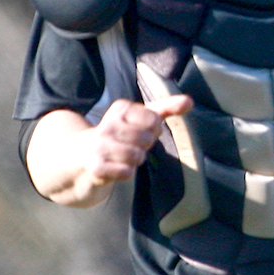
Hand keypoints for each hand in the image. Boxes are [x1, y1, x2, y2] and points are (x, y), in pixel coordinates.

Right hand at [69, 96, 193, 199]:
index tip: (140, 130)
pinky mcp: (97, 166)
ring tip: (123, 155)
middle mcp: (108, 124)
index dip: (153, 130)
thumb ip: (166, 108)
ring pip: (138, 157)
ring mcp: (100, 145)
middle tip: (131, 145)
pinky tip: (116, 166)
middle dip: (144, 146)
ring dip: (135, 160)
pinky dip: (126, 173)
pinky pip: (127, 172)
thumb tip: (190, 101)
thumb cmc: (120, 134)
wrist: (84, 155)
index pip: (154, 120)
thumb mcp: (141, 117)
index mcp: (121, 108)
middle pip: (147, 139)